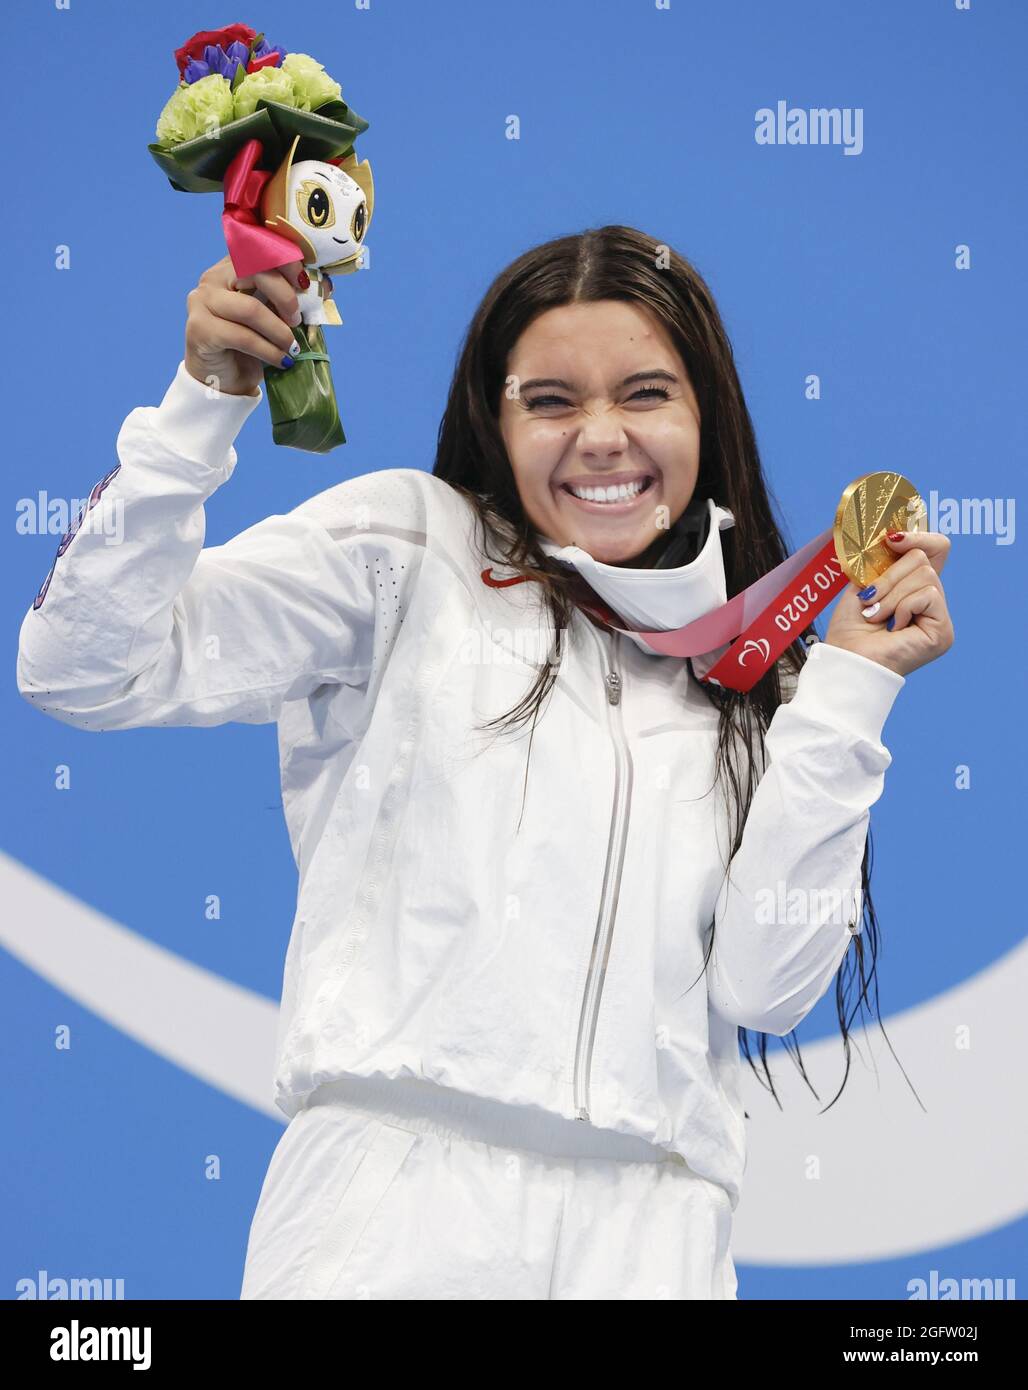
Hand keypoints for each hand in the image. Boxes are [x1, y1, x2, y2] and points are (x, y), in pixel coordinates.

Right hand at [184, 254, 310, 396]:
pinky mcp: (200, 329)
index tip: (306, 286)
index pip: (259, 250)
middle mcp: (212, 278)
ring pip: (250, 309)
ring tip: (292, 347)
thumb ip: (292, 299)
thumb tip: (325, 286)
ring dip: (279, 331)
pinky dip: (269, 350)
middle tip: (297, 321)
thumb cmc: (251, 345)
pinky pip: (243, 337)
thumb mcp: (274, 317)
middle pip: (254, 271)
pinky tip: (282, 360)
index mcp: (231, 267)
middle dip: (285, 296)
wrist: (223, 380)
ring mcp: (202, 301)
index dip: (287, 263)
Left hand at [824, 530, 954, 676]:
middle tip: (871, 600)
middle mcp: (931, 602)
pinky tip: (893, 627)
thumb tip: (896, 535)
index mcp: (915, 588)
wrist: (847, 660)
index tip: (891, 540)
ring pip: (924, 576)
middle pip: (923, 559)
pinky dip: (902, 608)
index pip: (936, 548)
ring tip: (878, 617)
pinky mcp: (943, 631)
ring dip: (891, 596)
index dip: (919, 538)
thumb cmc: (850, 629)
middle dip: (889, 578)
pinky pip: (928, 595)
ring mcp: (939, 617)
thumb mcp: (864, 584)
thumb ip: (885, 562)